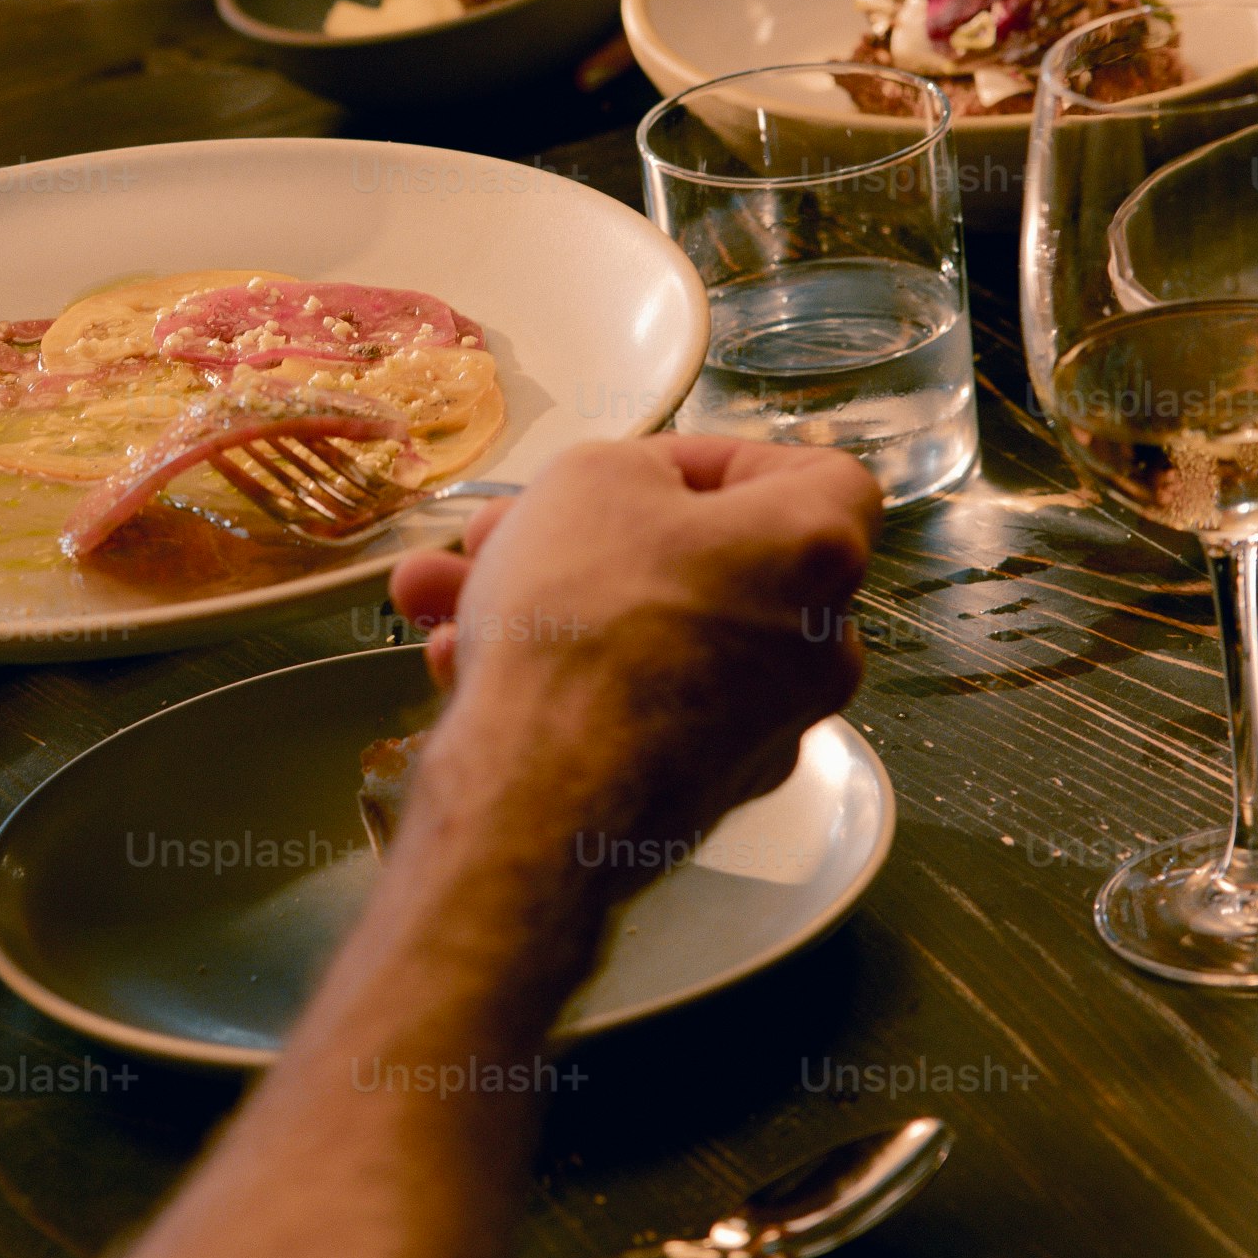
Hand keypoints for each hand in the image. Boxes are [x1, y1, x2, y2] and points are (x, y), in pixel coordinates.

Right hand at [380, 437, 878, 895]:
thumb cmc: (584, 612)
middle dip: (586, 541)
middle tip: (499, 533)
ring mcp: (767, 730)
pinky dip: (567, 682)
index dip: (722, 460)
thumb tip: (644, 503)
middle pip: (705, 566)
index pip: (815, 475)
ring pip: (653, 639)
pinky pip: (639, 709)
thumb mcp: (591, 477)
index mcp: (818, 551)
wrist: (543, 797)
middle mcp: (817, 648)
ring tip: (438, 597)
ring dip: (549, 608)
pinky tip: (463, 667)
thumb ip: (634, 469)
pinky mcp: (708, 792)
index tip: (641, 470)